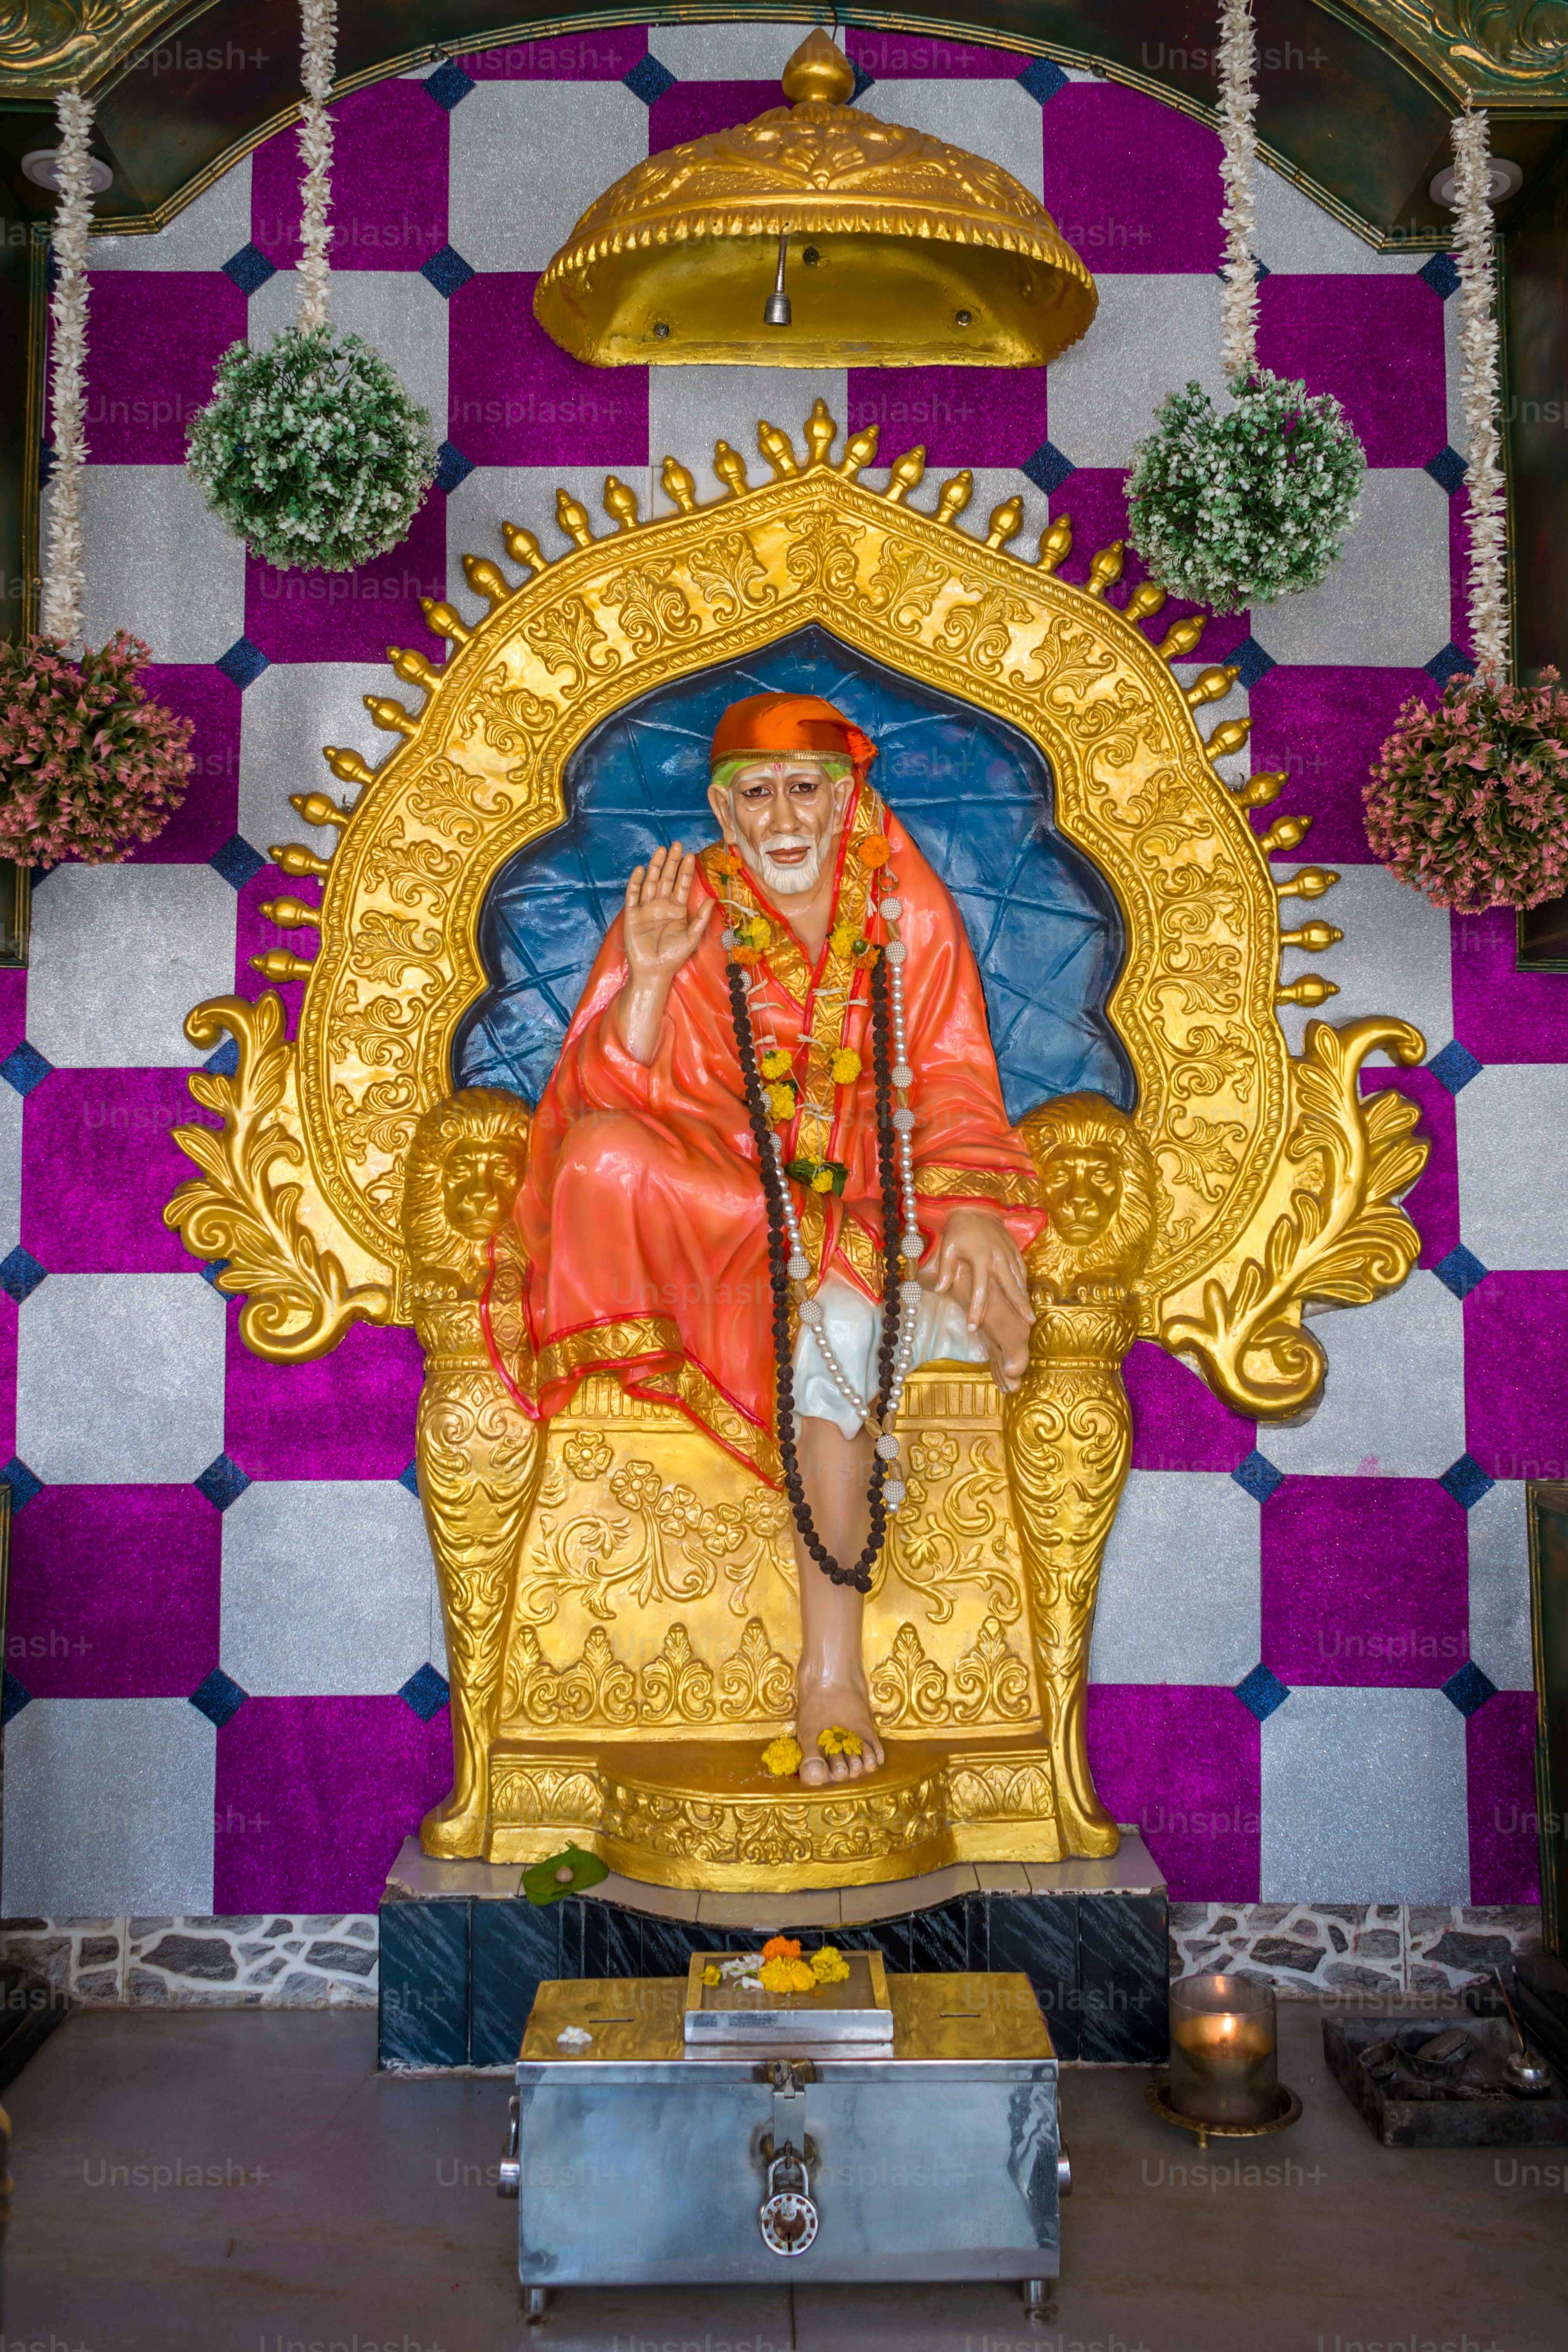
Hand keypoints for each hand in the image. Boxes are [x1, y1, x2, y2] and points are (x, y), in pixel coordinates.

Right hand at [622, 841, 712, 985]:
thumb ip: (701, 918)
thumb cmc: (674, 957)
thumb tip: (711, 899)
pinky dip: (636, 883)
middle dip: (671, 862)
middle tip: (676, 845)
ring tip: (661, 850)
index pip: (681, 885)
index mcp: (677, 910)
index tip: (690, 855)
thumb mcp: (692, 938)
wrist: (654, 971)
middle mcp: (661, 906)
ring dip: (655, 866)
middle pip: (666, 879)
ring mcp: (646, 909)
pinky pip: (633, 896)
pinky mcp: (632, 915)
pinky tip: (641, 870)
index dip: (685, 871)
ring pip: (651, 882)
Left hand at [928, 1206, 1034, 1390]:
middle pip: (1010, 1287)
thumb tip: (940, 1291)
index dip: (976, 1311)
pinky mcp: (1014, 1248)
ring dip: (1024, 1297)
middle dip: (1019, 1307)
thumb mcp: (947, 1248)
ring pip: (1019, 1279)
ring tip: (1030, 1316)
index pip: (980, 1291)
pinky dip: (1024, 1283)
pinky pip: (1022, 1268)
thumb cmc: (958, 1230)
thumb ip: (945, 1270)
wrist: (974, 1207)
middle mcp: (998, 1258)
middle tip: (1028, 1324)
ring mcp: (1008, 1253)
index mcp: (981, 1259)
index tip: (973, 1328)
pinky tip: (1025, 1294)